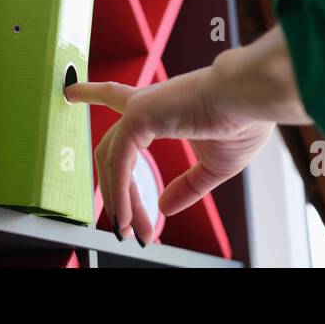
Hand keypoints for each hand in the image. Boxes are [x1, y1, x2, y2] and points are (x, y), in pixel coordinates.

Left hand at [66, 28, 306, 244]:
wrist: (252, 97)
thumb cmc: (243, 120)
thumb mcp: (216, 165)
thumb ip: (186, 186)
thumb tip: (163, 207)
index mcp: (162, 108)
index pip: (118, 98)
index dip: (93, 94)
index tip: (71, 92)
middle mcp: (146, 105)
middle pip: (114, 151)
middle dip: (117, 192)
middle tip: (128, 230)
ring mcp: (140, 109)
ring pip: (111, 159)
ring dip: (118, 200)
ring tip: (127, 231)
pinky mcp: (139, 116)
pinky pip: (119, 163)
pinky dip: (120, 192)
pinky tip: (126, 217)